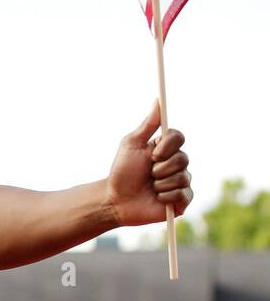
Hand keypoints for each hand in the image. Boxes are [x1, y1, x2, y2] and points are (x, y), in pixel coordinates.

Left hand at [106, 99, 192, 226]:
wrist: (116, 200)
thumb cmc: (122, 172)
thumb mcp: (131, 144)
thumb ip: (148, 124)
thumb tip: (159, 100)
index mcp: (165, 148)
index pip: (178, 137)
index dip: (167, 146)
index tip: (152, 154)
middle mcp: (176, 163)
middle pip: (183, 158)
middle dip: (160, 167)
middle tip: (148, 173)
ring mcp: (181, 182)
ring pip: (182, 177)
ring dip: (160, 183)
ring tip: (149, 187)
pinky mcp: (182, 200)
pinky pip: (182, 194)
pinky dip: (165, 196)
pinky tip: (156, 198)